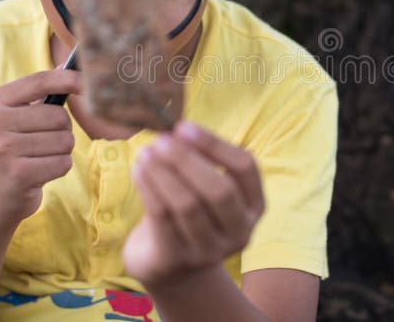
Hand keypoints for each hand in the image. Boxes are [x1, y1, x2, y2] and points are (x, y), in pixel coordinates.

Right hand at [0, 70, 81, 234]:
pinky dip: (60, 167)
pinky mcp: (19, 174)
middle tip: (43, 141)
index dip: (71, 80)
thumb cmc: (14, 148)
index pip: (41, 80)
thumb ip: (41, 91)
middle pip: (59, 116)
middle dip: (63, 130)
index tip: (89, 84)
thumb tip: (65, 65)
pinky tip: (41, 172)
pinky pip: (63, 163)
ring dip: (62, 150)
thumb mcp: (19, 116)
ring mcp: (4, 149)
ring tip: (41, 157)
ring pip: (65, 140)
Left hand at [123, 122, 264, 288]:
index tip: (184, 127)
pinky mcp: (178, 260)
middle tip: (162, 140)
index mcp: (255, 206)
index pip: (245, 168)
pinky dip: (149, 188)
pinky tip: (139, 170)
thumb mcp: (205, 187)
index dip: (216, 145)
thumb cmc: (191, 212)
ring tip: (146, 152)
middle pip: (220, 191)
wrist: (172, 265)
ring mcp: (210, 251)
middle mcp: (240, 232)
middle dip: (188, 161)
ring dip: (163, 173)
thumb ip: (201, 160)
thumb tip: (178, 131)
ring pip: (188, 205)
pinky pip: (162, 218)